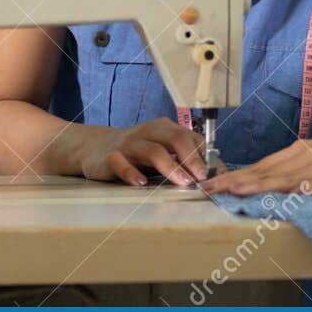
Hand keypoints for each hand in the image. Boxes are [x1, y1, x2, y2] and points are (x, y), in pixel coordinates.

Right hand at [74, 120, 208, 187]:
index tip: (214, 175)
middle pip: (175, 138)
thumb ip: (183, 159)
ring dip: (170, 167)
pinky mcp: (111, 157)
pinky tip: (142, 183)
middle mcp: (149, 132)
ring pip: (153, 150)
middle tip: (202, 178)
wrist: (96, 148)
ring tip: (183, 183)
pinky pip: (122, 163)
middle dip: (192, 159)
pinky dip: (132, 173)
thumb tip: (215, 173)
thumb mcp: (162, 150)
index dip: (205, 155)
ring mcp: (129, 143)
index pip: (191, 137)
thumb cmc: (137, 152)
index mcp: (165, 128)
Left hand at [200, 128, 311, 195]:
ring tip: (227, 190)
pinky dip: (288, 191)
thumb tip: (281, 185)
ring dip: (251, 184)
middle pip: (262, 170)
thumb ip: (303, 170)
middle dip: (232, 180)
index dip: (234, 175)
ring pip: (278, 177)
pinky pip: (307, 185)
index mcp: (299, 151)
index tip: (211, 182)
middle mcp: (303, 155)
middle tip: (204, 188)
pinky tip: (274, 196)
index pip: (260, 165)